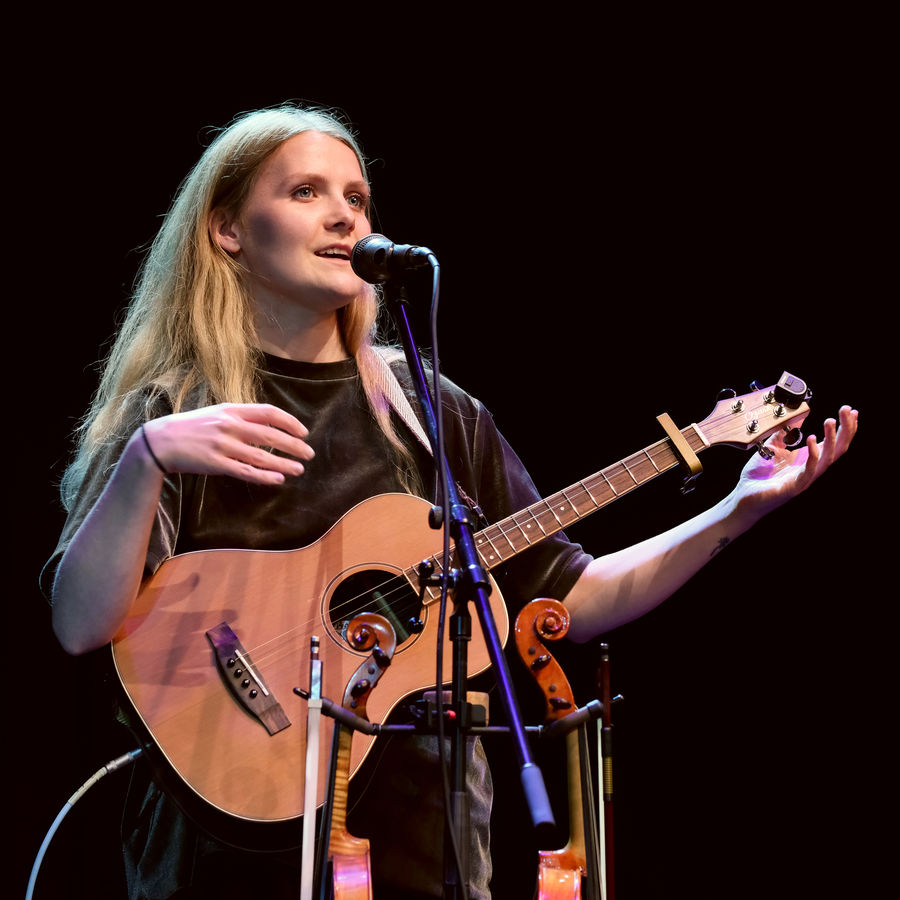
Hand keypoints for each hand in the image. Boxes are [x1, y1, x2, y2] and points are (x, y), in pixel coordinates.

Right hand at [141, 403, 314, 484]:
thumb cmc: (191, 427)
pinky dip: (264, 476)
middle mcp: (229, 426)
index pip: (268, 412)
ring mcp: (223, 445)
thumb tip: (267, 424)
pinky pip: (245, 471)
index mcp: (231, 410)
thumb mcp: (216, 413)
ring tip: (300, 469)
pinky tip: (278, 479)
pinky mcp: (216, 464)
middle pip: (270, 435)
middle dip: (294, 445)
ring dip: (284, 463)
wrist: (159, 441)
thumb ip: (240, 417)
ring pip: (261, 456)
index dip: (289, 422)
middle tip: (309, 453)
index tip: (303, 432)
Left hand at [732, 404, 857, 519]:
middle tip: (847, 410)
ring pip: (827, 458)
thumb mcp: (774, 446)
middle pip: (837, 448)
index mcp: (809, 459)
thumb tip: (798, 414)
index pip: (834, 442)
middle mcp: (811, 468)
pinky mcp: (795, 487)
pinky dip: (813, 455)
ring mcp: (805, 478)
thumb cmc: (760, 474)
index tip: (850, 410)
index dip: (844, 427)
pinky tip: (813, 439)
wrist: (744, 496)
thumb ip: (786, 432)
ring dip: (832, 438)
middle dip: (845, 429)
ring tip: (830, 420)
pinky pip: (809, 470)